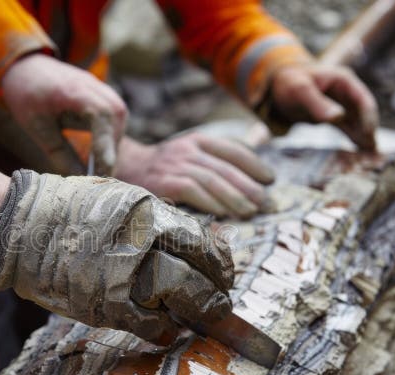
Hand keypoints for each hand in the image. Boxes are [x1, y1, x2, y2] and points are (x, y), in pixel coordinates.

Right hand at [0, 170, 234, 342]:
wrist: (17, 223)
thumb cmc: (67, 209)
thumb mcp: (117, 198)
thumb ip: (154, 219)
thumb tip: (192, 244)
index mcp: (145, 209)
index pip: (199, 238)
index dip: (218, 260)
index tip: (222, 272)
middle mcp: (139, 238)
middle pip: (196, 268)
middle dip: (215, 290)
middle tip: (221, 302)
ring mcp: (121, 271)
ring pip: (178, 295)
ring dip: (196, 310)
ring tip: (200, 317)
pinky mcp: (103, 301)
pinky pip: (147, 322)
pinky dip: (162, 329)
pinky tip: (165, 328)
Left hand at [1, 53, 127, 174]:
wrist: (27, 67)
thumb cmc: (27, 95)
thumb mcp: (37, 127)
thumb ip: (59, 152)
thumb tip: (78, 178)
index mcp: (74, 91)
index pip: (101, 116)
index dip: (105, 144)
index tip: (105, 169)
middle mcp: (93, 86)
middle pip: (116, 118)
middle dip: (111, 149)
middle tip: (102, 177)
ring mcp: (100, 87)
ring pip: (119, 117)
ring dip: (113, 143)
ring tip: (101, 168)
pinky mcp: (102, 93)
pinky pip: (115, 115)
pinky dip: (111, 135)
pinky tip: (100, 152)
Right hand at [114, 135, 274, 217]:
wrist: (123, 166)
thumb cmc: (163, 166)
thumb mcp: (189, 153)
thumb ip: (215, 157)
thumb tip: (252, 165)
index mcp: (197, 140)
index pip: (232, 149)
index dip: (254, 164)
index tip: (271, 179)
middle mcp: (187, 149)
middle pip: (225, 168)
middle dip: (249, 187)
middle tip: (266, 203)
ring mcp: (174, 165)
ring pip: (212, 181)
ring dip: (234, 198)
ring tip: (251, 212)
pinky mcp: (164, 182)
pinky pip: (193, 192)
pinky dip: (211, 203)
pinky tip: (224, 215)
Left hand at [269, 63, 377, 149]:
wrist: (276, 85)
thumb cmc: (288, 83)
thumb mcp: (300, 91)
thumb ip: (318, 104)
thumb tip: (338, 117)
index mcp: (343, 81)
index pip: (363, 100)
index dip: (368, 117)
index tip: (368, 135)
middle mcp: (346, 92)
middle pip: (364, 113)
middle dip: (369, 131)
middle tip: (373, 152)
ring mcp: (341, 104)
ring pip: (358, 122)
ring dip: (364, 137)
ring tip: (371, 156)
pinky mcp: (334, 115)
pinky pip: (348, 127)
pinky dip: (354, 137)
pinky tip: (360, 151)